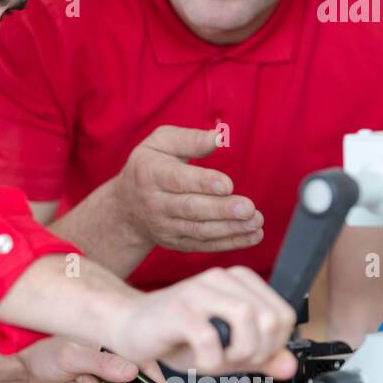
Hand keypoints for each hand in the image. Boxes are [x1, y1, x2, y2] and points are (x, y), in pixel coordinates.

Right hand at [106, 266, 297, 378]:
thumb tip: (290, 366)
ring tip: (217, 362)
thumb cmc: (174, 335)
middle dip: (259, 352)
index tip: (252, 358)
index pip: (283, 315)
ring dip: (237, 355)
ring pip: (247, 319)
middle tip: (235, 363)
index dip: (274, 346)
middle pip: (269, 318)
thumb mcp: (225, 349)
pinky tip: (198, 363)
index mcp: (237, 282)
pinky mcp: (178, 309)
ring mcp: (198, 291)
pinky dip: (210, 362)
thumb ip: (258, 356)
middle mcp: (220, 279)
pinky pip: (210, 339)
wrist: (128, 327)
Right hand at [115, 126, 262, 252]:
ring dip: (231, 229)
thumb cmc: (150, 165)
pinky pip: (204, 245)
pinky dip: (230, 243)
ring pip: (200, 231)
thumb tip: (220, 137)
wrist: (125, 207)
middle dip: (221, 210)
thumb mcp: (161, 143)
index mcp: (150, 174)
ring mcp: (164, 227)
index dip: (203, 183)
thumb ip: (190, 140)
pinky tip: (253, 236)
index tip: (228, 185)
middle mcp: (154, 204)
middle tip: (248, 208)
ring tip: (256, 222)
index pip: (177, 180)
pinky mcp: (176, 243)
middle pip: (191, 209)